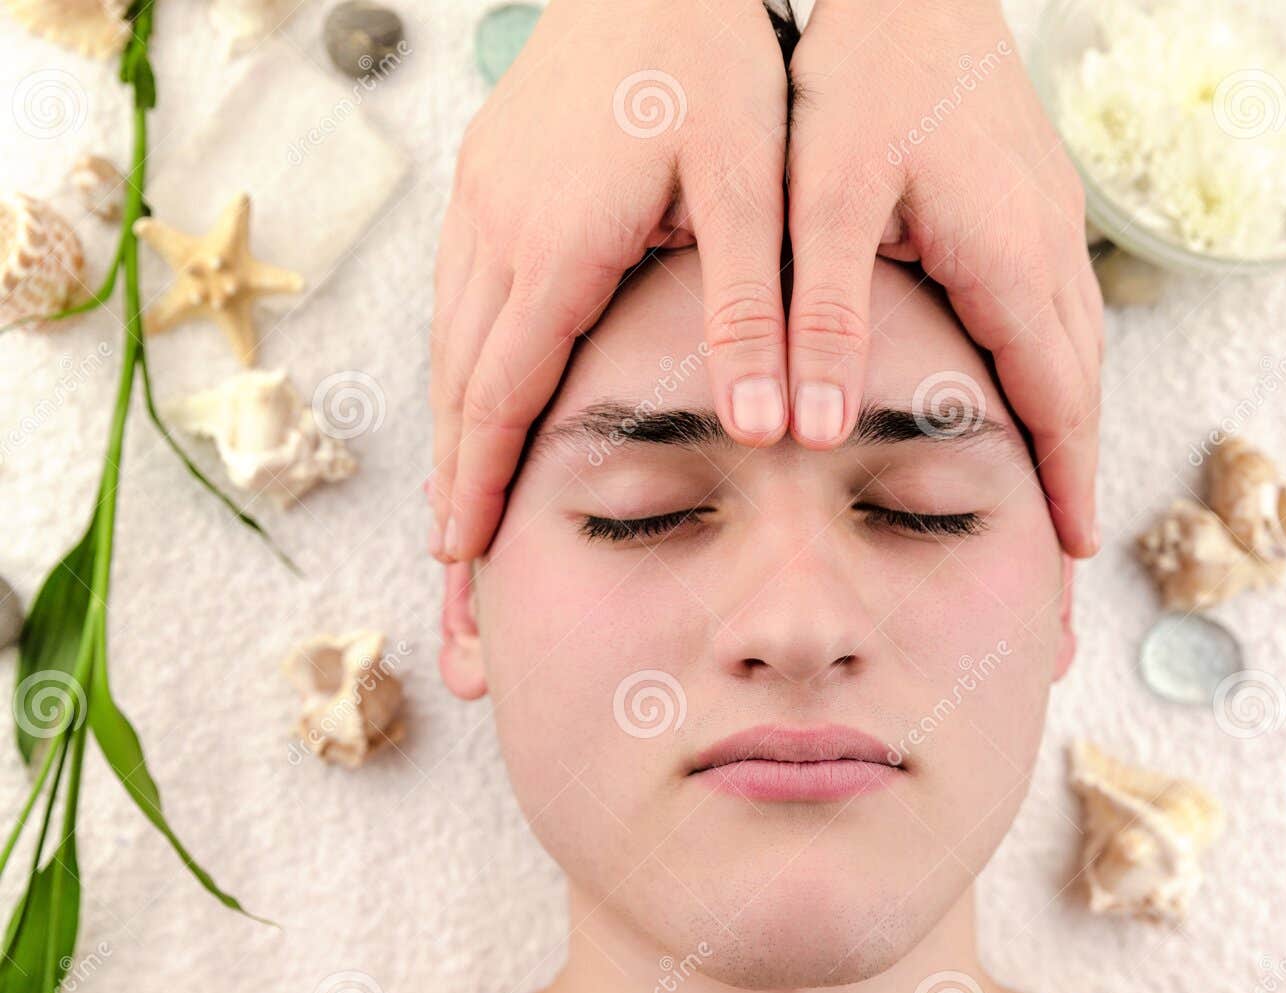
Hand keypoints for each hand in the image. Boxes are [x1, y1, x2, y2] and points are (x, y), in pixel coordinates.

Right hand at [429, 0, 789, 560]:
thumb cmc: (712, 60)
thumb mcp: (754, 185)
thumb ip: (753, 310)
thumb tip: (764, 433)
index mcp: (557, 244)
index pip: (504, 396)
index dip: (483, 484)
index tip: (466, 559)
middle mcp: (498, 228)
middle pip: (460, 384)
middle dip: (453, 482)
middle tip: (450, 568)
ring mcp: (482, 198)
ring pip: (451, 341)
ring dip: (451, 430)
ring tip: (454, 507)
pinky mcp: (490, 175)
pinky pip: (460, 294)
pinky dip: (463, 365)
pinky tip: (477, 398)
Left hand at [786, 0, 1102, 555]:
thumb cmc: (862, 70)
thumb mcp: (826, 197)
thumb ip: (819, 314)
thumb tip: (811, 432)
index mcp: (1011, 258)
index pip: (1055, 402)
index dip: (1064, 483)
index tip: (1067, 553)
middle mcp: (1049, 244)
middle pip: (1079, 386)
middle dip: (1075, 472)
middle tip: (1062, 549)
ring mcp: (1049, 216)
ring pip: (1075, 345)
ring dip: (1069, 422)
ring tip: (1050, 487)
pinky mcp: (1030, 194)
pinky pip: (1056, 305)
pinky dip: (1050, 367)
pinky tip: (1018, 386)